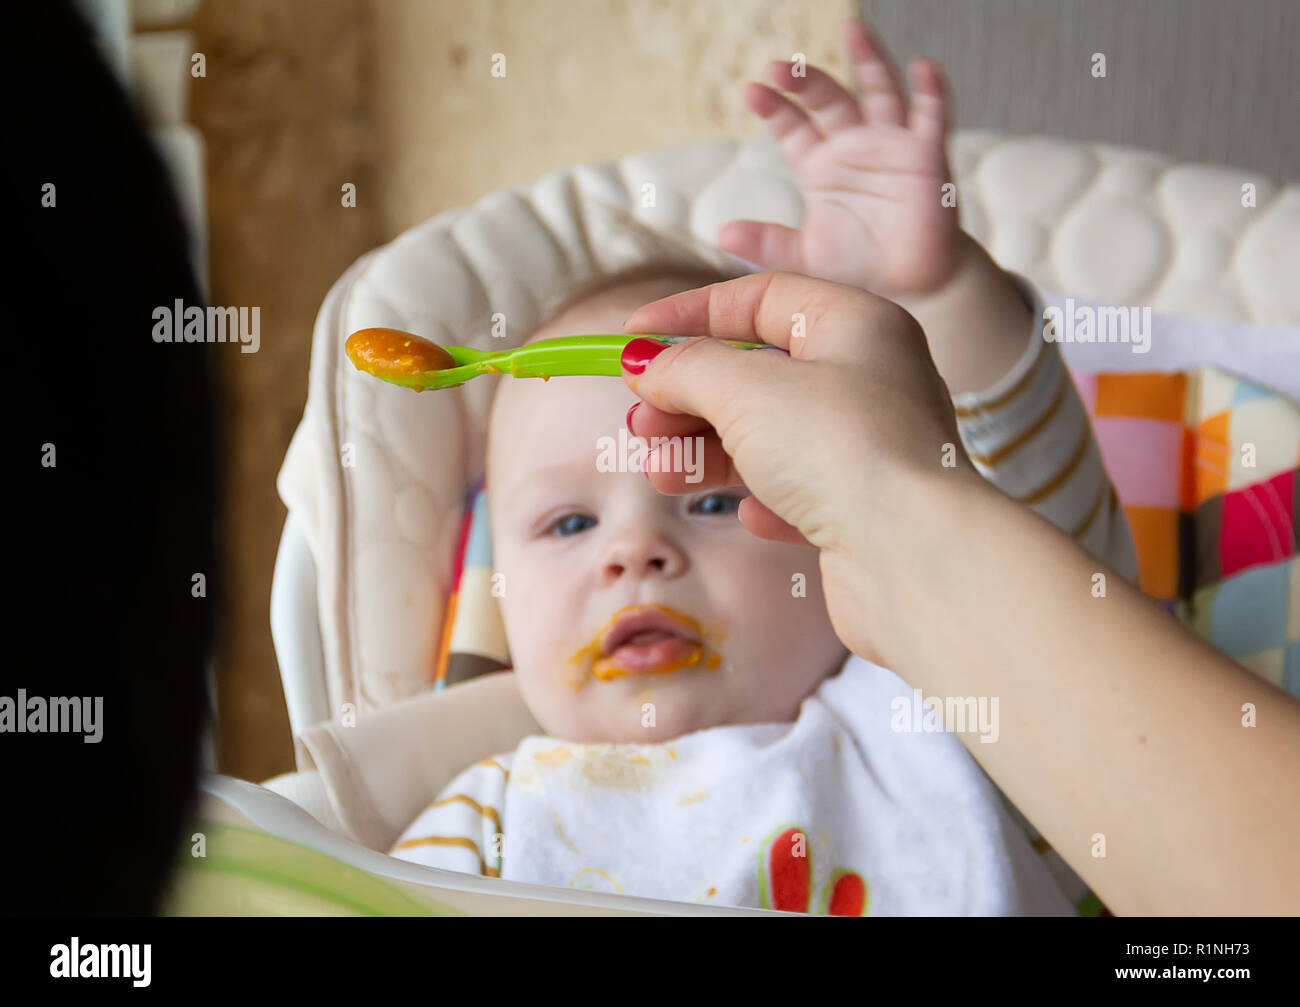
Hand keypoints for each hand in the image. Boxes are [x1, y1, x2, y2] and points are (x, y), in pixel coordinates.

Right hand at [621, 271, 986, 663]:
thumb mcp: (745, 390)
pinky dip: (762, 499)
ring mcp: (869, 448)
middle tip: (641, 421)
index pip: (761, 298)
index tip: (633, 336)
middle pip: (759, 374)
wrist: (914, 557)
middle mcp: (871, 380)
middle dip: (690, 397)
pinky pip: (799, 494)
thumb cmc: (840, 450)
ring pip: (770, 438)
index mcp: (857, 325)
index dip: (690, 314)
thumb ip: (687, 368)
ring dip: (707, 453)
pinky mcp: (865, 512)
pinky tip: (750, 514)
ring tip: (660, 470)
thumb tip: (648, 362)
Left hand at [719, 18, 959, 295]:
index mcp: (819, 165)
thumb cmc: (857, 267)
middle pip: (828, 101)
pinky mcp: (927, 157)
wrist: (909, 286)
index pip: (792, 127)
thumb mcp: (804, 258)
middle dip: (807, 82)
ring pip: (879, 92)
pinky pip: (931, 118)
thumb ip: (767, 244)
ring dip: (868, 60)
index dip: (775, 108)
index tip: (751, 91)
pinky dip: (931, 92)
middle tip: (779, 67)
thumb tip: (722, 235)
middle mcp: (853, 146)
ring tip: (853, 28)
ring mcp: (890, 146)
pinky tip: (923, 67)